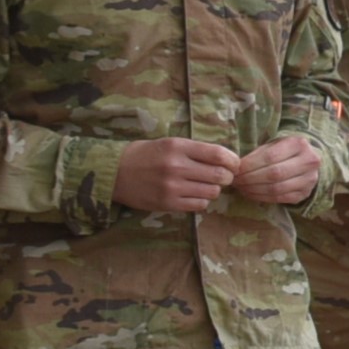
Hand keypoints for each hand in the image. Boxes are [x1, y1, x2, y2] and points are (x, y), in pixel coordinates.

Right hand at [116, 137, 240, 212]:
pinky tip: (193, 195)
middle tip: (222, 177)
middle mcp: (176, 166)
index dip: (233, 161)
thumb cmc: (145, 155)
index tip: (234, 164)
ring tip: (203, 185)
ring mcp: (172, 187)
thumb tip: (226, 159)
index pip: (218, 154)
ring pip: (212, 192)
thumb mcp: (169, 143)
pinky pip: (199, 205)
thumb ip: (195, 150)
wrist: (114, 172)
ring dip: (213, 189)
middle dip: (227, 177)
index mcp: (178, 146)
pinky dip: (201, 201)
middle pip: (220, 175)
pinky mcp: (168, 203)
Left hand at [231, 133, 323, 204]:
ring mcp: (309, 180)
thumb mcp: (274, 144)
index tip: (236, 170)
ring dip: (255, 190)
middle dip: (250, 179)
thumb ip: (259, 153)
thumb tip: (238, 167)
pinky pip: (280, 198)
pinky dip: (263, 197)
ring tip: (241, 188)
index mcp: (299, 144)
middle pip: (274, 174)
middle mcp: (309, 162)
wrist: (308, 161)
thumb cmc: (285, 151)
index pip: (270, 156)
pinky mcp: (304, 194)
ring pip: (277, 188)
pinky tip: (251, 194)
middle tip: (236, 181)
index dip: (250, 165)